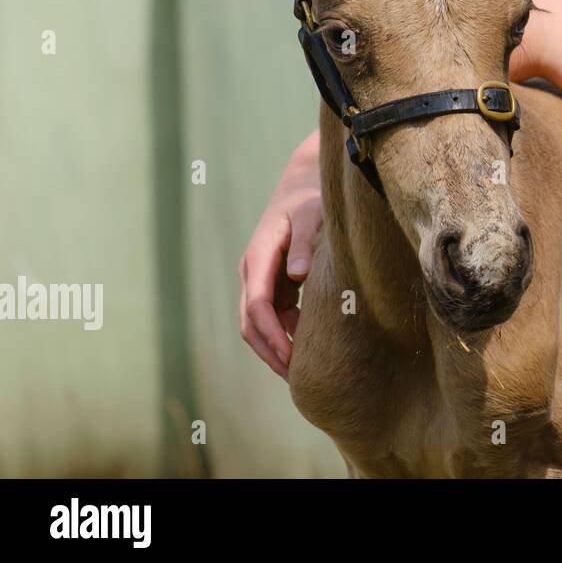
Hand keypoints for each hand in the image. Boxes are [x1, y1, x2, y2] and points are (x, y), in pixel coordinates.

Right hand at [238, 129, 321, 379]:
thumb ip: (303, 243)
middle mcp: (254, 271)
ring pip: (258, 323)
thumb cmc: (310, 198)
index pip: (257, 305)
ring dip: (275, 347)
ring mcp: (261, 278)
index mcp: (259, 256)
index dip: (272, 334)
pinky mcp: (273, 283)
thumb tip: (298, 276)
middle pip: (250, 323)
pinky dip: (286, 334)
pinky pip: (273, 316)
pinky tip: (308, 349)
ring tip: (302, 372)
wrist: (302, 184)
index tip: (290, 356)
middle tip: (295, 377)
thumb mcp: (311, 214)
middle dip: (269, 350)